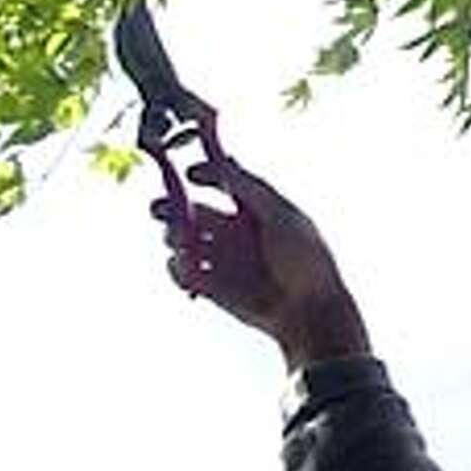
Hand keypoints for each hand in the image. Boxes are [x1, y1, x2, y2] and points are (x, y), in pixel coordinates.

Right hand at [150, 156, 370, 371]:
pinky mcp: (212, 286)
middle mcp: (234, 230)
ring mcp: (221, 258)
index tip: (189, 173)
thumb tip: (222, 158)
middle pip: (193, 210)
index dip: (203, 174)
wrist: (310, 311)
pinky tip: (184, 267)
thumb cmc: (305, 259)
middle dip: (173, 207)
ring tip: (179, 240)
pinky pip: (183, 272)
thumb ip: (248, 187)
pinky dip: (177, 268)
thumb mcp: (279, 214)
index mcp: (254, 208)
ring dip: (174, 237)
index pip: (221, 182)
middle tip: (160, 208)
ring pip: (184, 240)